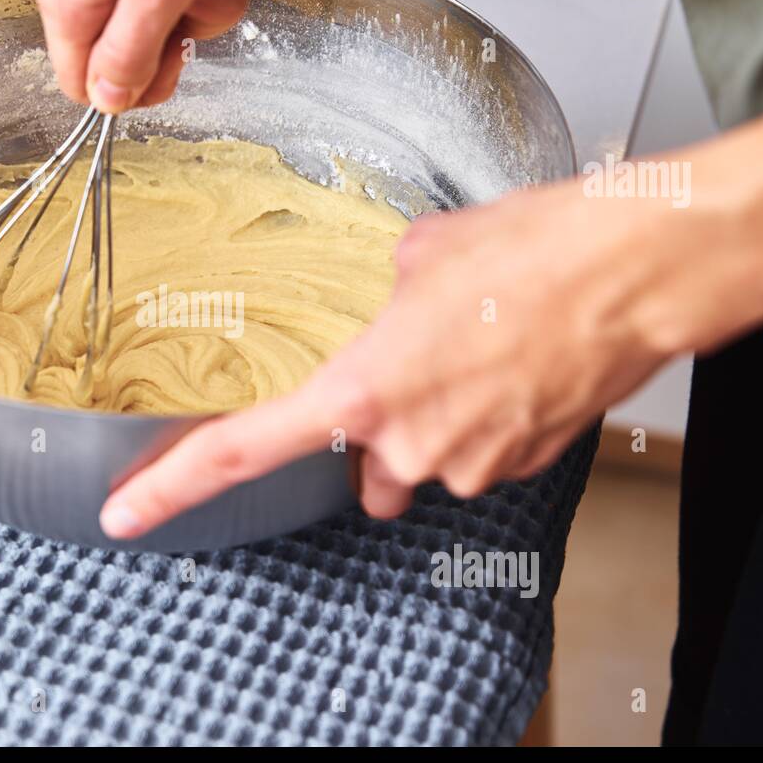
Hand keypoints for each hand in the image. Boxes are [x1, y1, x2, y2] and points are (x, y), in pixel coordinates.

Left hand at [98, 164, 739, 538]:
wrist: (635, 270)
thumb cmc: (532, 251)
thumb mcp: (421, 252)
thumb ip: (385, 294)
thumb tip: (396, 295)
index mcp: (358, 391)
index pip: (237, 451)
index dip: (171, 486)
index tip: (127, 511)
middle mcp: (406, 443)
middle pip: (355, 464)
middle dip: (366, 432)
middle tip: (403, 368)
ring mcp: (467, 463)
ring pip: (421, 459)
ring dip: (431, 418)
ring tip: (473, 349)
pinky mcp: (520, 464)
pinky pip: (476, 450)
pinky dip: (482, 417)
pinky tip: (510, 360)